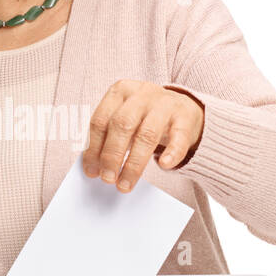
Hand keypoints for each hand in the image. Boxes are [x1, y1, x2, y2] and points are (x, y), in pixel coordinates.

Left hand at [82, 80, 204, 191]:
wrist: (181, 108)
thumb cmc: (144, 117)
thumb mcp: (124, 118)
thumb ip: (109, 137)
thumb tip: (94, 167)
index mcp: (120, 91)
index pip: (101, 120)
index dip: (93, 148)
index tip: (91, 171)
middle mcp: (142, 94)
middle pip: (122, 125)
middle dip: (111, 155)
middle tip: (107, 178)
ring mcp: (165, 104)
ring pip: (147, 134)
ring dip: (134, 163)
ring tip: (125, 183)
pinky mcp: (185, 116)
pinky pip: (179, 136)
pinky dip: (172, 152)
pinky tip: (164, 165)